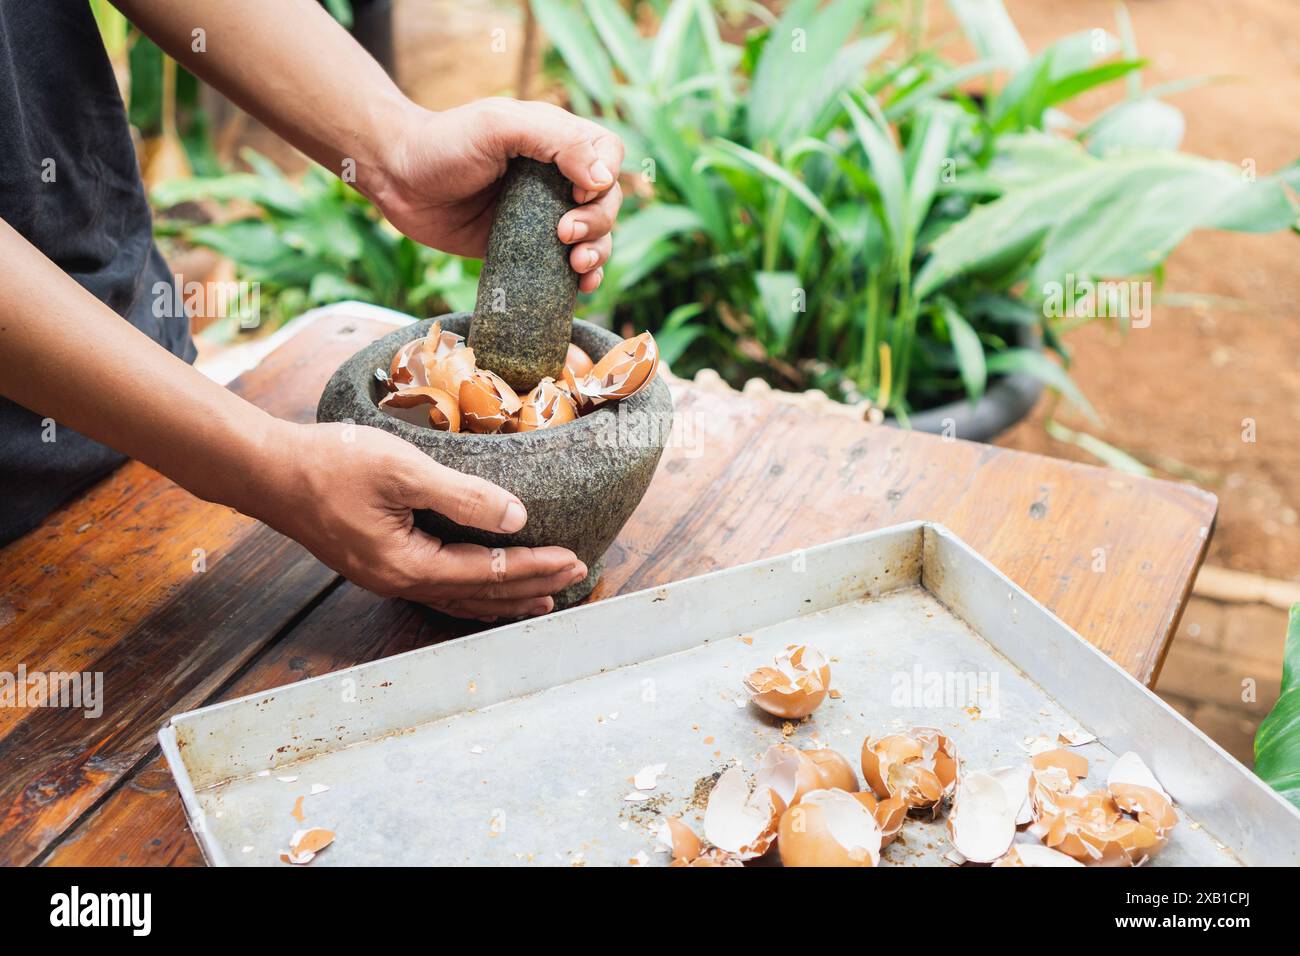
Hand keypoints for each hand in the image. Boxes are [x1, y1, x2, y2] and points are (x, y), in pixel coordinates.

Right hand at [252, 421, 586, 620]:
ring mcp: (386, 577)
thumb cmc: (330, 463)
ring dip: (504, 598)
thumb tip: (517, 519)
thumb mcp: (402, 470)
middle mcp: (399, 582)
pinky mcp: (378, 563)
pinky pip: (439, 588)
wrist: (268, 471)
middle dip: (530, 587)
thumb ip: (462, 496)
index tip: (575, 558)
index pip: (487, 574)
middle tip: (577, 576)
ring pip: (459, 599)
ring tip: (544, 597)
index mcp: (408, 564)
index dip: (534, 567)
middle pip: (479, 596)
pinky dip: (472, 590)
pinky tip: (484, 585)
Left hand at [376, 99, 623, 292]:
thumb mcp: (500, 126)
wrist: (396, 180)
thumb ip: (555, 142)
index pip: (607, 153)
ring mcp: (542, 215)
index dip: (605, 177)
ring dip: (598, 252)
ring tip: (577, 264)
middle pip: (606, 200)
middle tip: (565, 234)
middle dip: (598, 222)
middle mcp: (554, 177)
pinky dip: (583, 277)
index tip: (575, 195)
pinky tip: (580, 285)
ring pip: (595, 236)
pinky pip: (566, 266)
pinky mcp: (526, 248)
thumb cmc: (444, 143)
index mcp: (554, 140)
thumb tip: (603, 178)